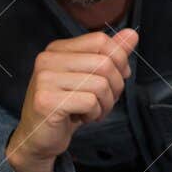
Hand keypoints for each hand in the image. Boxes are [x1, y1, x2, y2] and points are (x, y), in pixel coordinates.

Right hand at [8, 28, 138, 171]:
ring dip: (105, 104)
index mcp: (58, 49)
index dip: (118, 60)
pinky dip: (94, 114)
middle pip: (105, 63)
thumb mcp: (92, 77)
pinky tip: (81, 118)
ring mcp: (44, 79)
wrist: (38, 137)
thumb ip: (111, 55)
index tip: (115, 78)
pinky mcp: (46, 100)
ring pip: (100, 84)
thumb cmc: (68, 107)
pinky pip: (90, 102)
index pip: (101, 41)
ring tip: (92, 111)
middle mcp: (48, 60)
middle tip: (103, 101)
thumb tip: (132, 34)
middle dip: (115, 87)